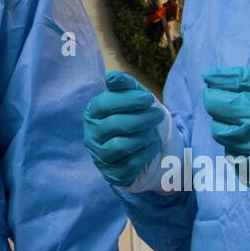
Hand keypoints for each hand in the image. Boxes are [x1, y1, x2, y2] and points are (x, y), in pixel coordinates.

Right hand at [83, 71, 166, 188]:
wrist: (140, 147)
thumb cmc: (133, 117)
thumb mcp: (131, 98)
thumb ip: (124, 85)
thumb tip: (112, 77)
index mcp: (92, 113)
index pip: (104, 104)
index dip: (128, 100)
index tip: (148, 99)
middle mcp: (91, 135)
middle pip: (116, 124)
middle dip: (142, 118)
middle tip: (158, 115)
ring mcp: (100, 156)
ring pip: (122, 145)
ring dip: (144, 136)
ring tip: (152, 132)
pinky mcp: (112, 173)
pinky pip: (131, 163)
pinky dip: (147, 153)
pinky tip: (152, 145)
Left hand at [202, 66, 249, 193]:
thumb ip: (242, 78)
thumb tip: (208, 77)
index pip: (217, 104)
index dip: (217, 96)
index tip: (224, 95)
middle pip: (218, 127)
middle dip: (226, 116)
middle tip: (245, 112)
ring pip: (227, 148)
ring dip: (235, 137)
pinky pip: (239, 169)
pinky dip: (244, 156)